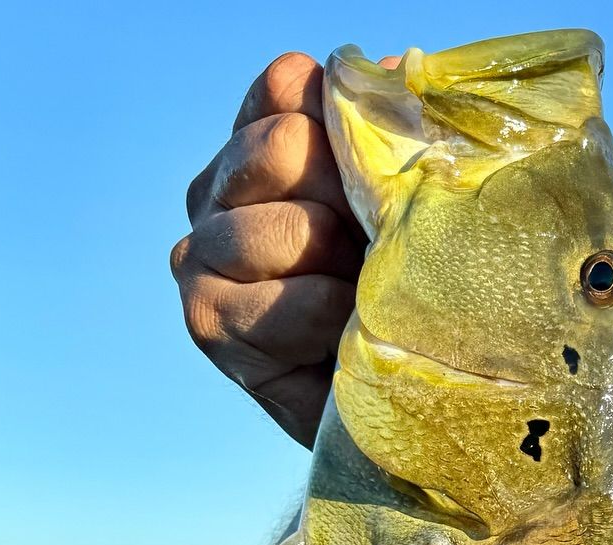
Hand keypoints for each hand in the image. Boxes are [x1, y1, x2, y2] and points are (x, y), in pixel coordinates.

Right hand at [170, 52, 372, 446]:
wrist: (395, 410)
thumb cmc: (405, 302)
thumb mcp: (412, 210)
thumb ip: (400, 137)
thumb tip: (398, 67)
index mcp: (262, 141)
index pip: (290, 86)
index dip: (348, 133)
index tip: (382, 188)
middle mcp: (217, 188)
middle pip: (282, 147)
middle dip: (347, 206)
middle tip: (370, 258)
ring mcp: (200, 252)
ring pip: (285, 227)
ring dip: (343, 273)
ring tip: (358, 304)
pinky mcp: (206, 320)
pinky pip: (282, 302)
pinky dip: (325, 322)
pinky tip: (335, 341)